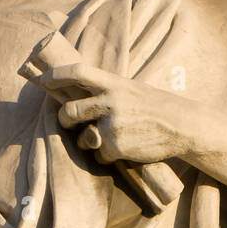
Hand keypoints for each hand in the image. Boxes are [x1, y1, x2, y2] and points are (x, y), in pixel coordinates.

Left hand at [37, 62, 197, 164]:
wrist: (182, 125)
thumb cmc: (154, 106)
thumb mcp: (131, 89)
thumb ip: (106, 90)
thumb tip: (77, 92)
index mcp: (114, 83)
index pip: (79, 72)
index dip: (57, 74)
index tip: (44, 79)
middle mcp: (111, 101)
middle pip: (70, 110)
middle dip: (64, 119)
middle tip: (66, 121)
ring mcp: (112, 125)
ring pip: (83, 137)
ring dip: (88, 141)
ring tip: (109, 138)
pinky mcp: (115, 146)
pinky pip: (99, 155)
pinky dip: (107, 155)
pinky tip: (124, 149)